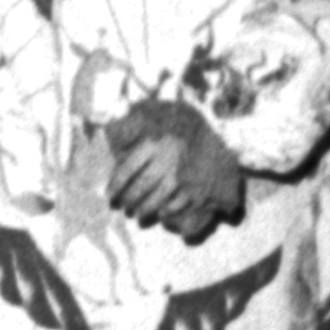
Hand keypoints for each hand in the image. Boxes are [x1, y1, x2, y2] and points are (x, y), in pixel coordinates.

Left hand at [108, 105, 247, 237]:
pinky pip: (178, 205)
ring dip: (145, 210)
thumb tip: (110, 132)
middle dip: (129, 201)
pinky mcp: (197, 187)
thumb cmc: (178, 123)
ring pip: (157, 200)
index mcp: (153, 143)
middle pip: (140, 188)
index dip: (115, 186)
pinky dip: (167, 212)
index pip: (126, 170)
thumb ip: (132, 124)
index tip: (110, 195)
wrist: (219, 129)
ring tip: (138, 214)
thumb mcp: (154, 115)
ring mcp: (183, 176)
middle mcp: (167, 160)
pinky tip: (160, 213)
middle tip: (124, 207)